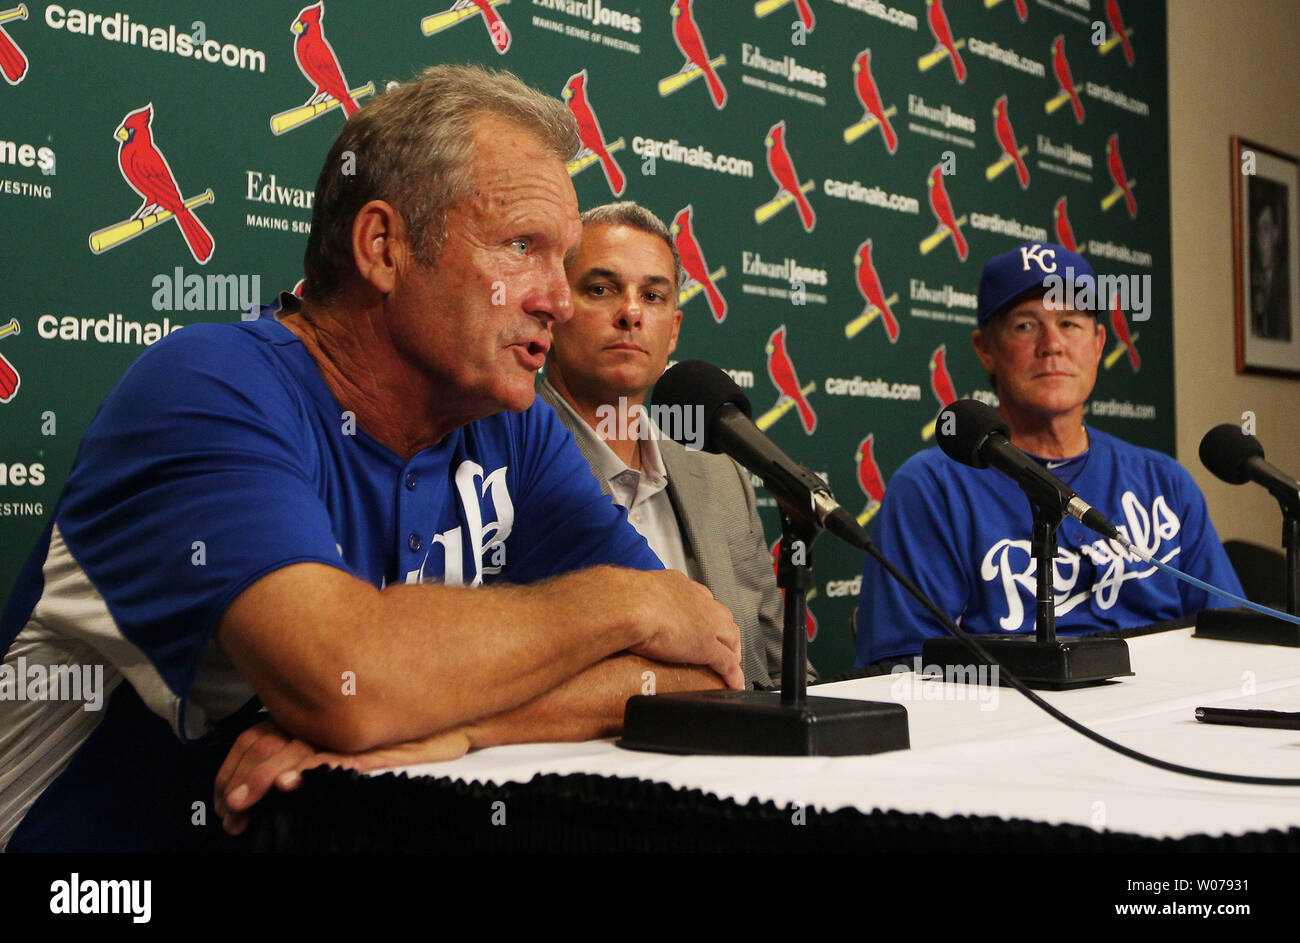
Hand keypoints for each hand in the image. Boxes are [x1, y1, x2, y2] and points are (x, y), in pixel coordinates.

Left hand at [214, 719, 473, 834]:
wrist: (448, 723)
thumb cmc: (399, 736)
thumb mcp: (345, 746)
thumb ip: (312, 754)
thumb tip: (276, 782)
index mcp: (309, 719)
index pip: (255, 739)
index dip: (231, 771)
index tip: (222, 802)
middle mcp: (319, 720)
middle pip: (262, 744)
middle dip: (239, 782)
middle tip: (228, 812)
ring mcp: (341, 731)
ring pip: (288, 751)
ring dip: (261, 779)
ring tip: (244, 802)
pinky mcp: (367, 745)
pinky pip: (331, 757)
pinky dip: (308, 770)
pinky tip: (290, 782)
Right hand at [625, 569, 743, 688]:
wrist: (630, 604)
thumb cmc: (624, 597)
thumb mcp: (633, 591)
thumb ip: (637, 597)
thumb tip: (625, 602)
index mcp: (681, 586)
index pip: (703, 600)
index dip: (706, 615)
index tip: (703, 624)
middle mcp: (698, 602)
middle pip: (724, 619)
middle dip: (726, 634)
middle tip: (723, 648)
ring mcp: (706, 624)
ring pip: (731, 640)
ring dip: (732, 653)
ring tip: (730, 667)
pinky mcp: (706, 647)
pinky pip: (727, 663)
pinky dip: (733, 675)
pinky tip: (734, 684)